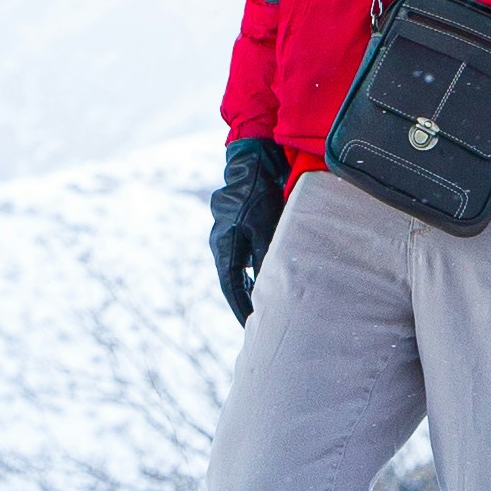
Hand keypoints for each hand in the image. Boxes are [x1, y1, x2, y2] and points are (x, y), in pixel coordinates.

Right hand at [210, 137, 290, 320]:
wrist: (252, 163)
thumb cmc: (260, 194)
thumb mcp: (267, 226)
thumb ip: (267, 255)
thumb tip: (270, 285)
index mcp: (225, 246)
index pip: (232, 288)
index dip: (241, 309)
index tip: (250, 327)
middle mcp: (221, 243)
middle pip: (231, 281)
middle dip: (243, 302)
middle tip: (254, 324)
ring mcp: (226, 235)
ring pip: (236, 269)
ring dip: (247, 287)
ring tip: (260, 307)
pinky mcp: (235, 227)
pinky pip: (240, 256)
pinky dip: (250, 271)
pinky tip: (263, 279)